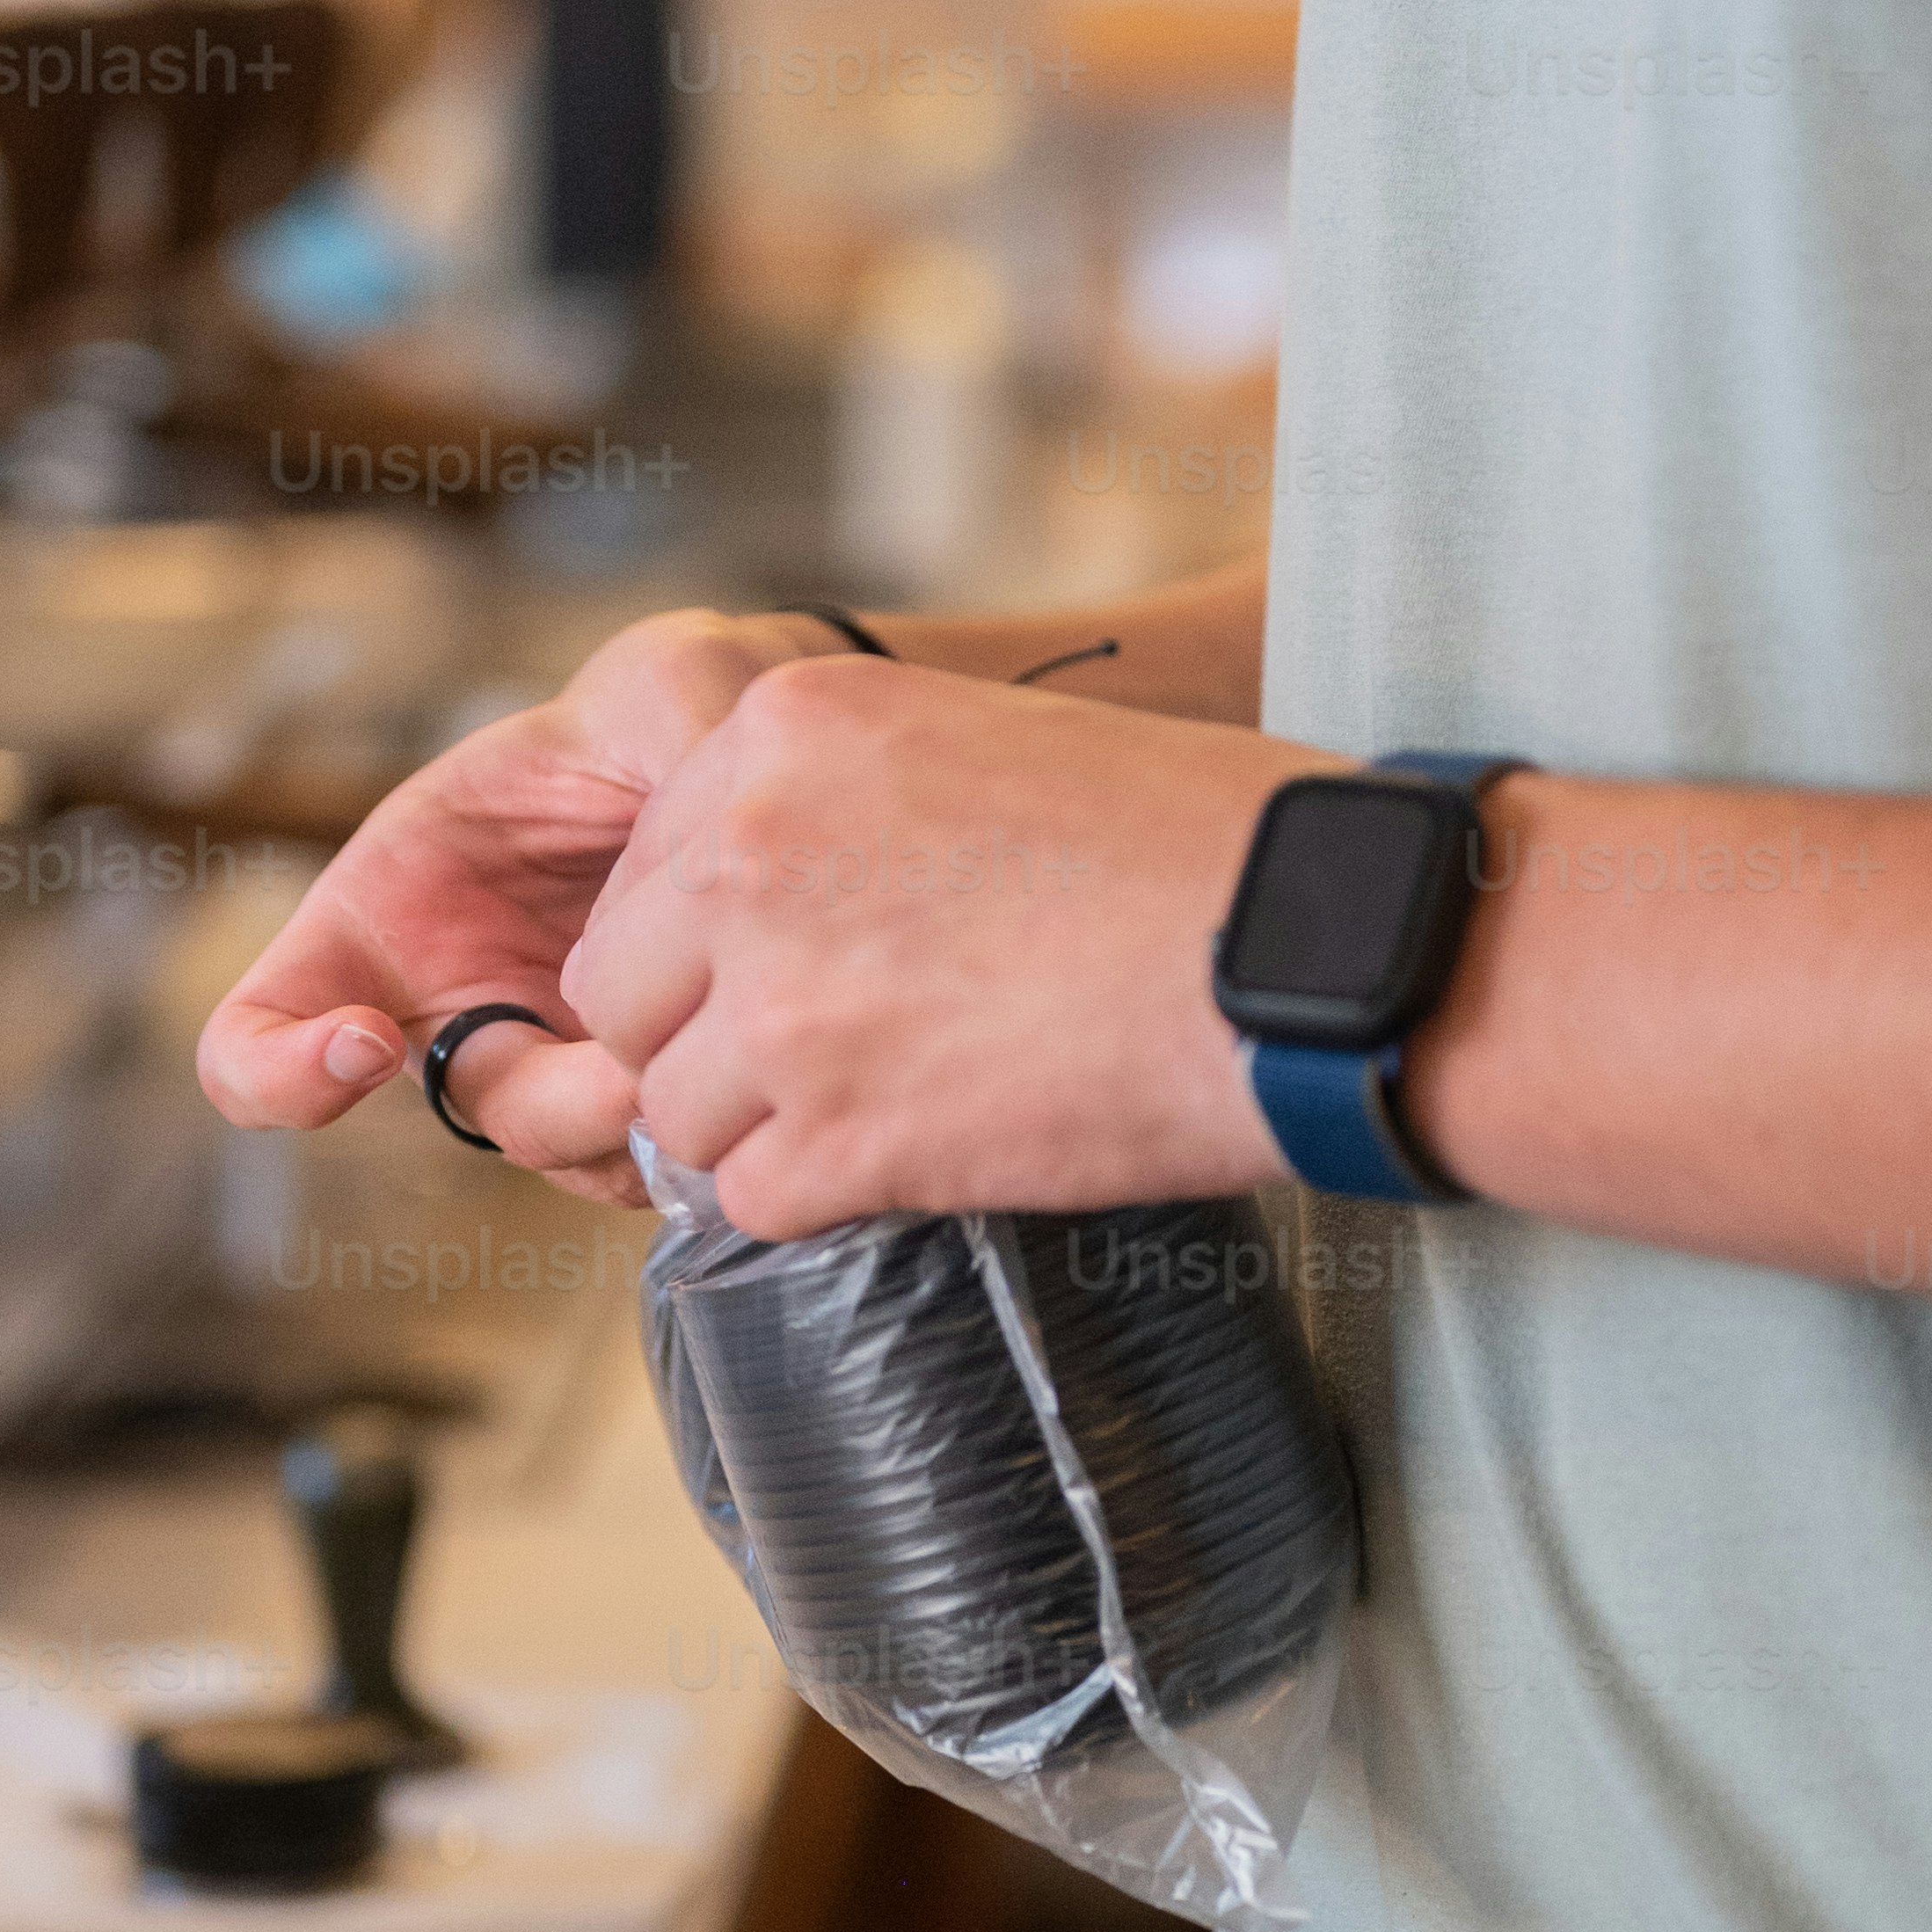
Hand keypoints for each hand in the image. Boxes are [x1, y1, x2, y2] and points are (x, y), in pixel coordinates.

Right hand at [193, 605, 841, 1195]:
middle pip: (482, 1113)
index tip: (370, 1036)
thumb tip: (706, 824)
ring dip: (645, 1121)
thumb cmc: (672, 714)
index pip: (253, 1040)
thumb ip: (677, 713)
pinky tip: (762, 1056)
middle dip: (559, 1102)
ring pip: (581, 1155)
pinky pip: (664, 1162)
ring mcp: (561, 1068)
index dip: (278, 1073)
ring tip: (721, 1038)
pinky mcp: (659, 1096)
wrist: (773, 773)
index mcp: (388, 915)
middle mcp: (460, 1015)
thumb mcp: (666, 680)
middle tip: (636, 1064)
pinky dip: (714, 1133)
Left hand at [560, 656, 1332, 1233]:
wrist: (1308, 948)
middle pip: (624, 996)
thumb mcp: (981, 744)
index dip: (705, 949)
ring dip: (765, 1129)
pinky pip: (750, 1200)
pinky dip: (823, 1201)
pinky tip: (923, 1157)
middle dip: (700, 1044)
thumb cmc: (1191, 841)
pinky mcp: (838, 1131)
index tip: (788, 972)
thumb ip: (841, 810)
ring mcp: (782, 999)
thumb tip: (755, 915)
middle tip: (818, 1061)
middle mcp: (750, 852)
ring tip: (897, 1105)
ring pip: (677, 1112)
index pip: (644, 876)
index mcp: (781, 731)